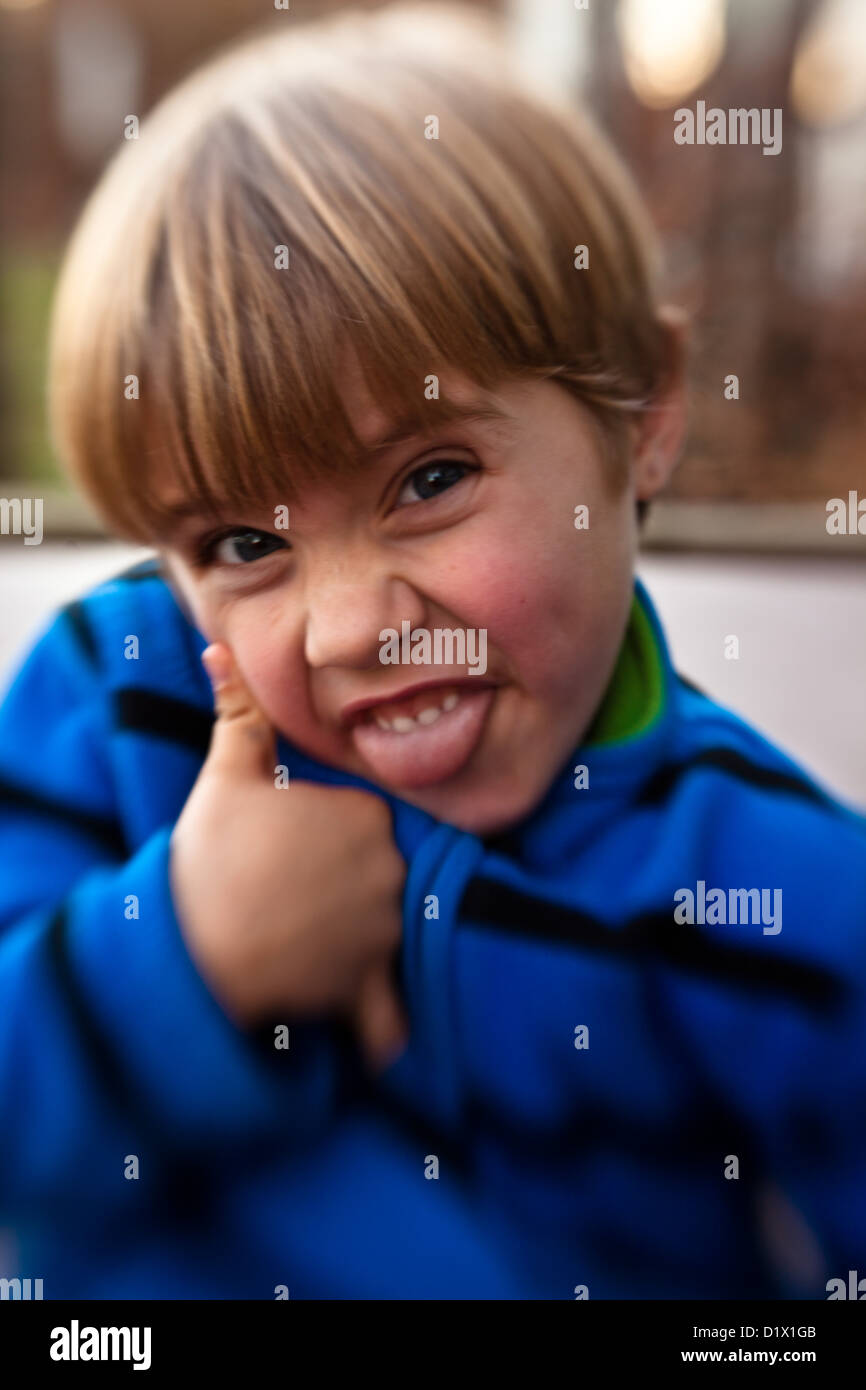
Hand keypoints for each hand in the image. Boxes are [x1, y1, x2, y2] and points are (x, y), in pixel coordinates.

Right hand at [169, 641, 408, 1071]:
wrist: (192, 945)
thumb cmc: (211, 855)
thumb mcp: (226, 776)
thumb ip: (238, 715)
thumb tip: (222, 651)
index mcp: (366, 817)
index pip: (365, 818)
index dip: (327, 831)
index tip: (288, 842)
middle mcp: (390, 872)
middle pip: (379, 872)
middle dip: (346, 880)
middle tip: (288, 890)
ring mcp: (381, 934)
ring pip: (385, 931)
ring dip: (360, 940)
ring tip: (302, 940)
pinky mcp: (364, 989)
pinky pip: (388, 1016)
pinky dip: (386, 1029)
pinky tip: (385, 1043)